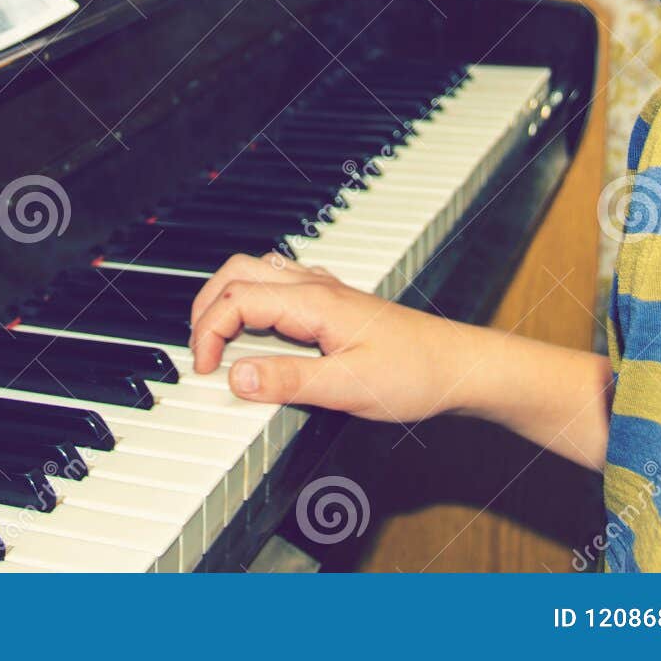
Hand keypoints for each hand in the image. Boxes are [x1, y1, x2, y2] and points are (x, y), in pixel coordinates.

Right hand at [187, 252, 473, 423]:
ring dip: (227, 299)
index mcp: (313, 301)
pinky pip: (279, 284)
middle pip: (237, 273)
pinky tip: (259, 328)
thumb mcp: (348, 388)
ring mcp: (324, 291)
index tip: (206, 370)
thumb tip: (236, 377)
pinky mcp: (333, 303)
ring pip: (256, 273)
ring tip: (219, 339)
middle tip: (201, 351)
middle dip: (205, 307)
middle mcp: (315, 286)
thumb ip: (289, 382)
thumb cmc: (415, 373)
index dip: (208, 333)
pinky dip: (252, 300)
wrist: (459, 366)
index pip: (236, 300)